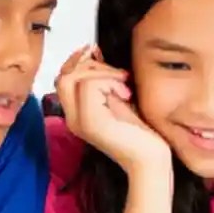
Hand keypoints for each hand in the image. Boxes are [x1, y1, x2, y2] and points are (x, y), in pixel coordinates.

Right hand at [56, 45, 169, 172]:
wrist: (151, 160)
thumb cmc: (141, 133)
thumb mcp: (118, 99)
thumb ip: (103, 81)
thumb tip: (93, 52)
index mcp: (77, 115)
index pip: (62, 78)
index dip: (76, 61)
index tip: (95, 51)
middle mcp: (73, 119)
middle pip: (63, 76)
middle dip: (90, 65)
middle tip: (119, 74)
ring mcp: (79, 121)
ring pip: (73, 78)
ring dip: (102, 73)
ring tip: (124, 87)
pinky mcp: (91, 121)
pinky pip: (89, 85)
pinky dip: (110, 82)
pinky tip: (125, 95)